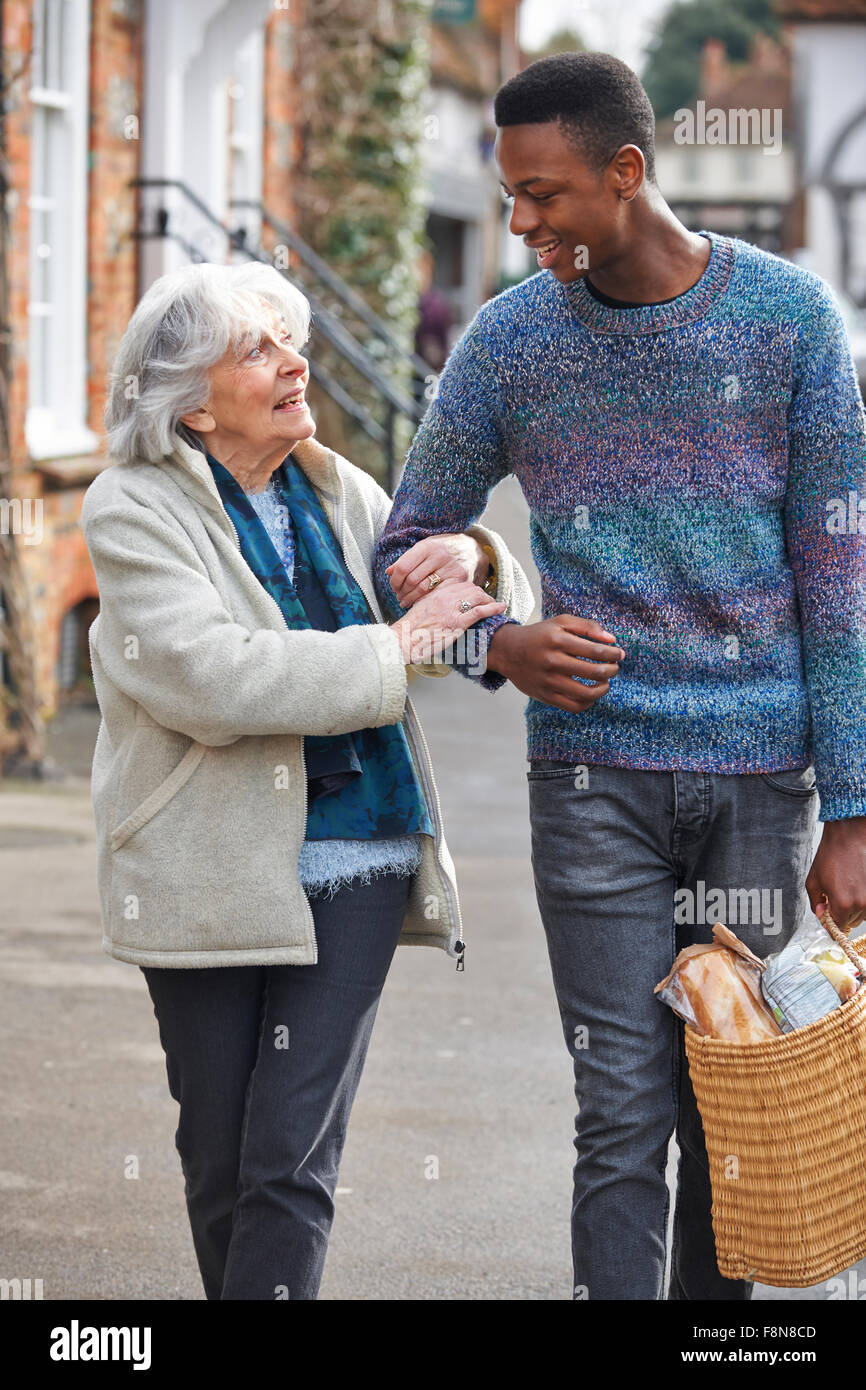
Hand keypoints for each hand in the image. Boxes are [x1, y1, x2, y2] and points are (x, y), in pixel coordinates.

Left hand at [385, 533, 489, 607]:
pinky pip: (437, 594)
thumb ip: (405, 560)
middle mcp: (440, 556)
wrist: (468, 549)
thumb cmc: (440, 551)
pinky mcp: (459, 579)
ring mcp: (451, 568)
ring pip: (423, 589)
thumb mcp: (422, 550)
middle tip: (399, 597)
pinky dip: (425, 601)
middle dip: (402, 592)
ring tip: (406, 601)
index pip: (403, 568)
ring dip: (411, 598)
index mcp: (427, 547)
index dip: (395, 581)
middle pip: (412, 580)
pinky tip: (420, 603)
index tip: (393, 587)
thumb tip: (389, 572)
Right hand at [390, 582, 504, 664]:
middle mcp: (444, 598)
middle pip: (471, 588)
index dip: (471, 590)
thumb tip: (438, 613)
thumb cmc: (408, 633)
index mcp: (435, 594)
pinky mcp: (456, 623)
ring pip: (477, 597)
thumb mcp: (419, 613)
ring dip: (489, 600)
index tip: (476, 595)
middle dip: (482, 594)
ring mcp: (451, 610)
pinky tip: (500, 608)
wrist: (401, 641)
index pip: (460, 585)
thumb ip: (431, 608)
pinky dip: (493, 608)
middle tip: (489, 601)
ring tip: (496, 606)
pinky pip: (479, 611)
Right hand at [486, 614, 624, 712]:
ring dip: (603, 688)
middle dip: (612, 670)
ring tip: (605, 682)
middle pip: (595, 672)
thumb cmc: (540, 635)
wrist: (507, 651)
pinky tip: (591, 694)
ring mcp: (548, 681)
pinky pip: (574, 707)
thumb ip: (587, 626)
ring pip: (586, 693)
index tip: (619, 654)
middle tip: (614, 667)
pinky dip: (589, 703)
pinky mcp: (545, 696)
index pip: (596, 651)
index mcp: (558, 641)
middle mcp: (552, 662)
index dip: (614, 654)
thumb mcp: (560, 622)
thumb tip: (612, 639)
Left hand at [806, 816, 865, 930]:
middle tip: (834, 898)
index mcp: (842, 904)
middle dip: (841, 914)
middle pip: (850, 922)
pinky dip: (863, 901)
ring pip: (862, 915)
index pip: (838, 928)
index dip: (831, 925)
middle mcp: (860, 904)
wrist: (849, 837)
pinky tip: (855, 887)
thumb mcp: (813, 881)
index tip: (828, 921)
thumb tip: (822, 914)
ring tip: (846, 889)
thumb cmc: (830, 856)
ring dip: (853, 908)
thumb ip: (815, 903)